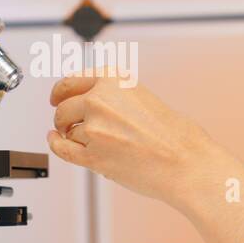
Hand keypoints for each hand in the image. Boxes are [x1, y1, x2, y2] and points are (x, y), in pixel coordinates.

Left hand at [46, 75, 239, 209]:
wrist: (188, 163)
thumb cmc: (176, 135)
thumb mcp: (142, 97)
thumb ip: (113, 97)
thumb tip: (87, 104)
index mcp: (114, 79)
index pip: (72, 81)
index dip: (60, 92)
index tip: (57, 97)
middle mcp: (100, 99)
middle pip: (63, 107)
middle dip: (64, 116)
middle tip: (68, 123)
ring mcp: (94, 128)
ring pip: (67, 131)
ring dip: (72, 136)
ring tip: (92, 142)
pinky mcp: (93, 156)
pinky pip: (63, 150)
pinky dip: (56, 145)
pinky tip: (55, 141)